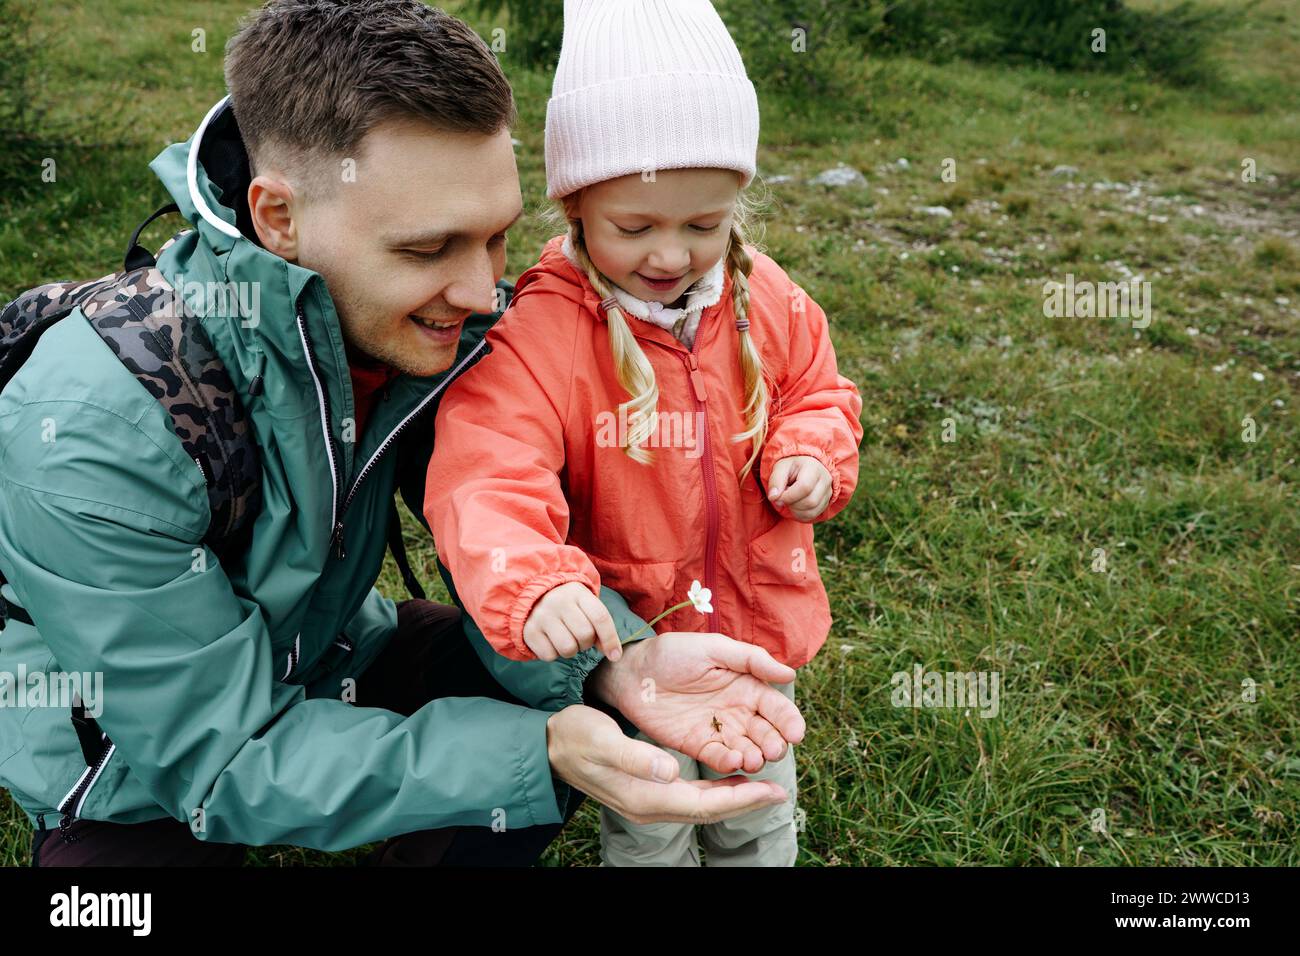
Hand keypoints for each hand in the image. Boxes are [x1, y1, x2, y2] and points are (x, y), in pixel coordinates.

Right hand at [523, 582, 621, 661]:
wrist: (532, 596)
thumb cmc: (568, 606)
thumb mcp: (585, 605)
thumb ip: (600, 625)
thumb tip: (613, 654)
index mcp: (578, 592)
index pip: (600, 617)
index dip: (610, 640)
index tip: (615, 656)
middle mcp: (559, 601)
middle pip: (585, 635)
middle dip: (586, 643)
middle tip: (579, 638)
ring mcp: (542, 615)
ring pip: (568, 648)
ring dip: (571, 651)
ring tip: (566, 640)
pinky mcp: (529, 631)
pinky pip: (549, 655)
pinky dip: (554, 654)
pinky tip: (551, 641)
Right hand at [545, 704, 786, 824]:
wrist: (550, 746)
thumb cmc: (575, 736)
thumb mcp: (602, 740)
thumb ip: (636, 757)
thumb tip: (670, 771)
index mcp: (644, 796)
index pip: (702, 804)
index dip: (739, 799)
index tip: (771, 790)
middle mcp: (650, 806)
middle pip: (708, 810)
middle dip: (745, 802)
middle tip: (779, 792)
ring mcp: (648, 802)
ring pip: (701, 805)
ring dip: (732, 797)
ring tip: (763, 786)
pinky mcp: (647, 791)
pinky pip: (689, 796)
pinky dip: (713, 790)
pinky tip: (728, 779)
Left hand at [589, 632, 805, 774]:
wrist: (631, 673)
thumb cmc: (672, 653)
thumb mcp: (712, 648)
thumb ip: (750, 660)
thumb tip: (790, 672)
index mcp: (746, 686)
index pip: (776, 707)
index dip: (789, 721)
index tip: (796, 734)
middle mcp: (737, 711)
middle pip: (766, 733)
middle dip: (775, 744)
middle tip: (774, 750)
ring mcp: (718, 730)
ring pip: (746, 750)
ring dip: (754, 758)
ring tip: (754, 759)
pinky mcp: (697, 746)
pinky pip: (718, 758)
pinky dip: (728, 763)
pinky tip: (732, 762)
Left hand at [767, 455, 832, 520]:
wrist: (804, 467)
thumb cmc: (791, 467)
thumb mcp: (780, 468)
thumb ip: (775, 481)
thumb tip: (774, 498)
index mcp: (813, 467)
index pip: (805, 487)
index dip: (788, 496)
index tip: (778, 496)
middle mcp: (825, 480)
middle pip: (810, 502)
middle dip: (792, 504)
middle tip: (784, 497)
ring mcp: (828, 492)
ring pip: (812, 511)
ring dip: (795, 510)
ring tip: (789, 500)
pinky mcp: (826, 502)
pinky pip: (813, 515)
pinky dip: (800, 514)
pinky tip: (795, 505)